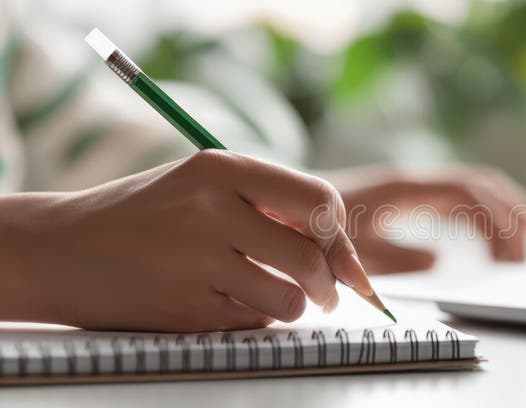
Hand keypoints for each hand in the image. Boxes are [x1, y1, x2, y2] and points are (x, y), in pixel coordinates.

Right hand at [0, 150, 367, 331]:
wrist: (62, 249)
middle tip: (327, 292)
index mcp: (221, 169)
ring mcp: (196, 262)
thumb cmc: (149, 215)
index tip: (339, 253)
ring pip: (290, 299)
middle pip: (312, 257)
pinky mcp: (185, 308)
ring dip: (293, 305)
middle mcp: (211, 211)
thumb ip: (271, 206)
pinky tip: (228, 303)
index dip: (340, 234)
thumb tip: (345, 255)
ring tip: (274, 296)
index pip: (319, 199)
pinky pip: (253, 323)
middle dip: (331, 283)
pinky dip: (255, 320)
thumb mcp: (205, 185)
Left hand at [328, 165, 525, 274]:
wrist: (282, 206)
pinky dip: (493, 217)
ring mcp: (419, 188)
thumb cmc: (312, 227)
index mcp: (405, 188)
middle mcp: (417, 182)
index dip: (495, 220)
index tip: (508, 256)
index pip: (466, 193)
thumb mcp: (349, 246)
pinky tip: (507, 240)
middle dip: (517, 215)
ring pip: (481, 190)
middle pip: (484, 186)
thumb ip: (391, 255)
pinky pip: (466, 202)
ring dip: (513, 212)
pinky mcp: (416, 200)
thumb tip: (438, 259)